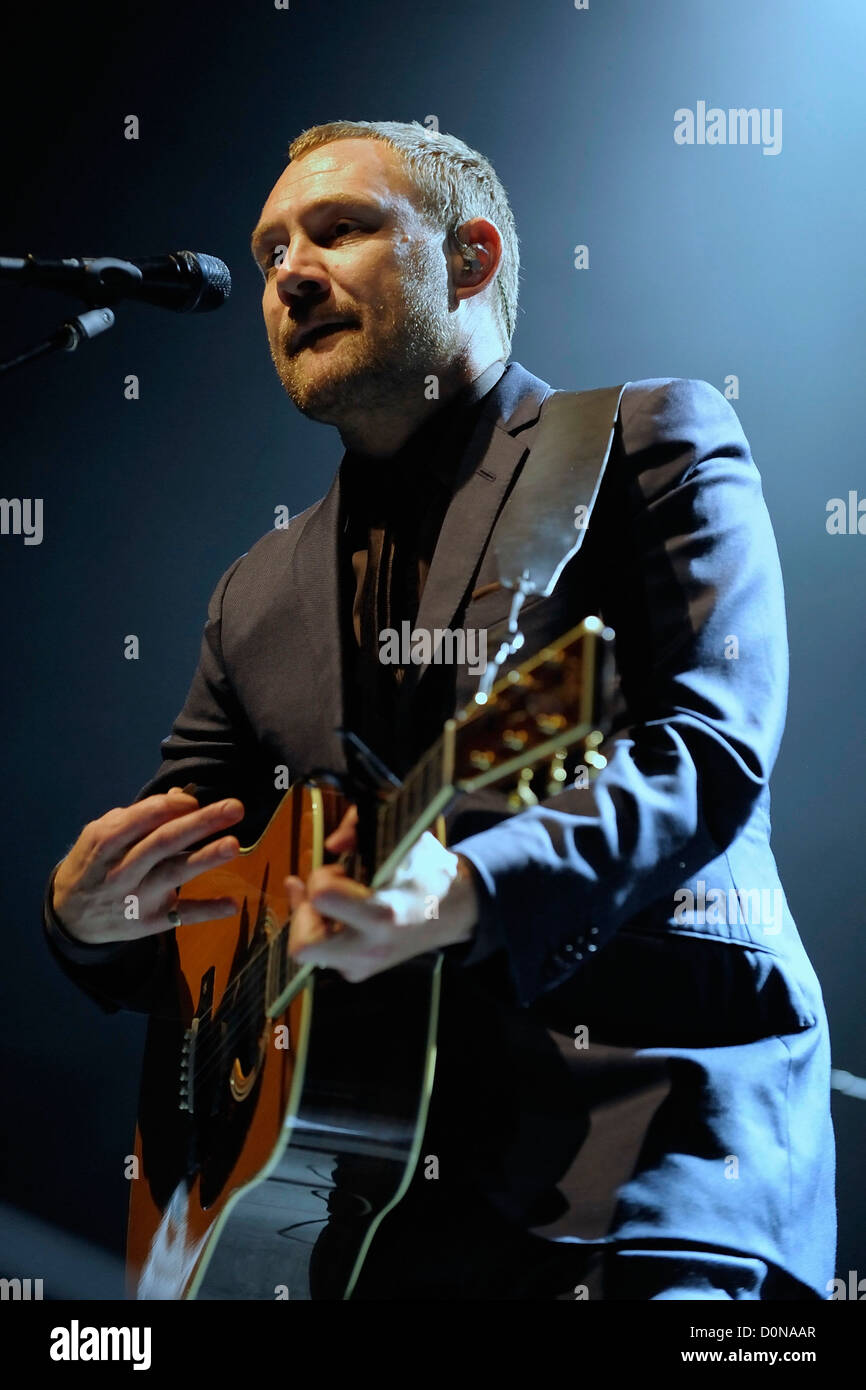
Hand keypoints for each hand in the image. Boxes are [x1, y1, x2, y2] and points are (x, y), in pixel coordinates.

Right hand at [51, 788, 244, 944]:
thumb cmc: (95, 864)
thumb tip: (181, 797)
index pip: (144, 818)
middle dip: (201, 823)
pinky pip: (182, 915)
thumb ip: (139, 816)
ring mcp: (136, 897)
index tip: (194, 800)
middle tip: (235, 808)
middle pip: (164, 841)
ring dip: (206, 858)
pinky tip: (233, 904)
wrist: (70, 917)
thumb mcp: (102, 835)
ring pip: (174, 873)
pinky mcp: (150, 922)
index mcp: (106, 841)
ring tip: (234, 845)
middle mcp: (121, 869)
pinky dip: (208, 910)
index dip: (173, 806)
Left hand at [285, 806, 479, 981]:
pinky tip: (338, 916)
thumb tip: (332, 844)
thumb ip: (361, 828)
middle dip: (304, 913)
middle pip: (302, 946)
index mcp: (383, 912)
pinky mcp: (359, 972)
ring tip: (331, 904)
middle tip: (323, 896)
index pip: (322, 896)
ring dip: (309, 922)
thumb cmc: (426, 871)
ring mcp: (364, 965)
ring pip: (306, 951)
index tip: (342, 870)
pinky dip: (321, 933)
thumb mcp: (405, 838)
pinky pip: (321, 955)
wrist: (453, 911)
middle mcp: (370, 946)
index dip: (322, 876)